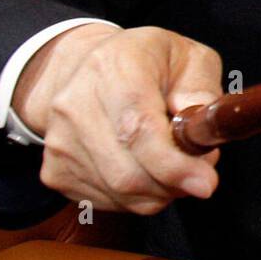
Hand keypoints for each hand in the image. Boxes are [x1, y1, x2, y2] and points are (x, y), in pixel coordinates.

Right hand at [13, 23, 222, 213]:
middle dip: (175, 183)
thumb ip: (202, 90)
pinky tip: (142, 168)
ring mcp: (61, 141)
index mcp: (114, 67)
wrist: (83, 68)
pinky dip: (137, 197)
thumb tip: (202, 128)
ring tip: (169, 162)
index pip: (137, 128)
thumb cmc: (145, 64)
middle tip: (197, 168)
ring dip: (160, 191)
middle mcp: (76, 104)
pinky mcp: (55, 171)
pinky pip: (108, 202)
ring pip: (122, 194)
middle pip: (128, 173)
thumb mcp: (188, 57)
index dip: (173, 163)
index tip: (205, 182)